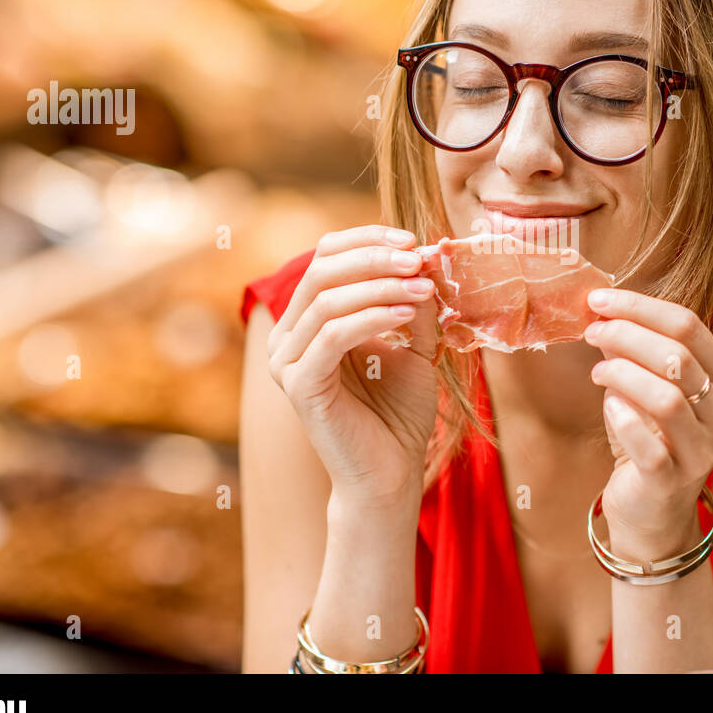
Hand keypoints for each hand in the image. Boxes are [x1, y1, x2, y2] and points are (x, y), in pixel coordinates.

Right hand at [266, 225, 440, 507]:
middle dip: (375, 257)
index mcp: (309, 320)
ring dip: (380, 285)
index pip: (326, 257)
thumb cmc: (398, 412)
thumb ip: (413, 303)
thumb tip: (424, 258)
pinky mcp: (298, 386)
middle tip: (418, 258)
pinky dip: (371, 316)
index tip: (413, 240)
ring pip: (326, 299)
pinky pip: (332, 335)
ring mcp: (287, 361)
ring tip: (422, 287)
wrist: (390, 472)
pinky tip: (405, 313)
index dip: (367, 239)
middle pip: (322, 270)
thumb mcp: (413, 344)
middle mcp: (288, 337)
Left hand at [583, 288, 712, 557]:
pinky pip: (649, 444)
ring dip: (622, 374)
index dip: (641, 307)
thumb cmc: (650, 438)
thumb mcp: (645, 387)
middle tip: (592, 331)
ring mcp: (704, 451)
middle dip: (627, 335)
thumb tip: (603, 311)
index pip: (690, 326)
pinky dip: (623, 419)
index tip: (600, 299)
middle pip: (678, 356)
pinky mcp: (673, 481)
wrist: (651, 508)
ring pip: (667, 397)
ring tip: (597, 371)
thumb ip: (633, 350)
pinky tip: (609, 407)